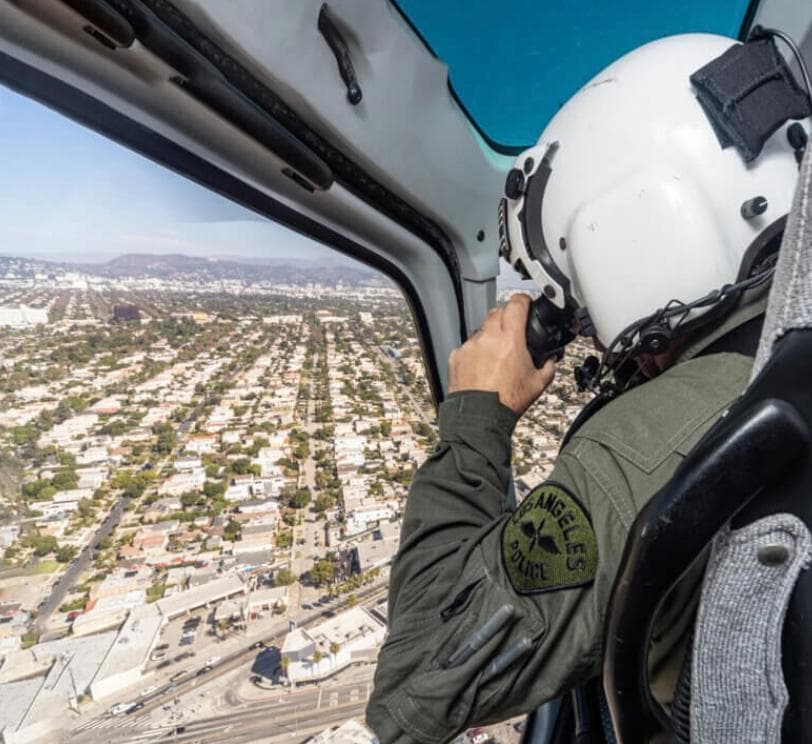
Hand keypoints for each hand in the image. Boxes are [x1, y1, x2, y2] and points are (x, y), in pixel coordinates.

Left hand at [448, 293, 555, 416]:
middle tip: (512, 329)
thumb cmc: (507, 401)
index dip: (522, 300)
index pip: (516, 304)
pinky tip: (481, 367)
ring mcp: (470, 346)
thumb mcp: (537, 384)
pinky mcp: (456, 356)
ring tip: (495, 356)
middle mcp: (488, 338)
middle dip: (506, 316)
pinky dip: (475, 352)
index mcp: (510, 340)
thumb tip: (550, 361)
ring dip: (489, 336)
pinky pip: (467, 346)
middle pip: (497, 311)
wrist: (480, 417)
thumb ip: (547, 367)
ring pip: (481, 330)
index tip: (525, 303)